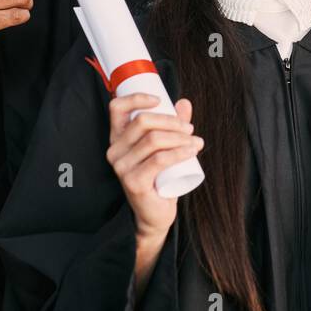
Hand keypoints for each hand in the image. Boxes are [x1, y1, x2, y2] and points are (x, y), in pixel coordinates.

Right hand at [106, 94, 201, 239]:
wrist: (155, 212)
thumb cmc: (159, 176)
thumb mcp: (165, 146)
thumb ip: (173, 124)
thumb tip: (184, 102)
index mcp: (118, 138)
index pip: (117, 108)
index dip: (137, 98)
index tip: (160, 99)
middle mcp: (114, 151)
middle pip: (142, 122)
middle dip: (170, 121)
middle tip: (189, 128)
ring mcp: (122, 167)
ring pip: (153, 140)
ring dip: (180, 137)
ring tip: (196, 141)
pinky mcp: (133, 182)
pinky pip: (159, 160)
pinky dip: (179, 152)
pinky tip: (192, 150)